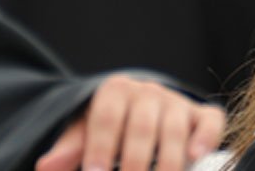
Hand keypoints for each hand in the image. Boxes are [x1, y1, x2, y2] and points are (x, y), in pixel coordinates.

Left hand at [35, 74, 224, 170]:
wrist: (142, 107)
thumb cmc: (110, 126)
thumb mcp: (86, 131)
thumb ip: (69, 150)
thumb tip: (44, 168)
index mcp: (115, 91)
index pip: (106, 118)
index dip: (100, 148)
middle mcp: (148, 92)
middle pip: (142, 127)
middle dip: (135, 162)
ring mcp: (177, 103)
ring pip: (175, 129)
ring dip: (168, 162)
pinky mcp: (202, 115)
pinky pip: (209, 121)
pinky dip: (205, 138)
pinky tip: (195, 158)